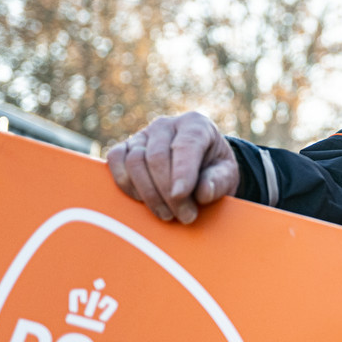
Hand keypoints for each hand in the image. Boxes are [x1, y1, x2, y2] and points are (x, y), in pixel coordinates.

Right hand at [107, 112, 238, 223]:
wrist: (199, 168)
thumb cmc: (214, 170)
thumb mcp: (227, 175)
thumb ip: (219, 181)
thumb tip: (203, 192)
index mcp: (195, 124)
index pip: (185, 145)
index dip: (182, 172)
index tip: (181, 195)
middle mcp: (166, 125)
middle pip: (157, 156)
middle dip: (167, 192)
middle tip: (184, 216)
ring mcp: (142, 135)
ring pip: (134, 161)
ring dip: (148, 193)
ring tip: (167, 214)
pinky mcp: (124, 148)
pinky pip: (115, 161)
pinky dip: (125, 184)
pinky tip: (143, 201)